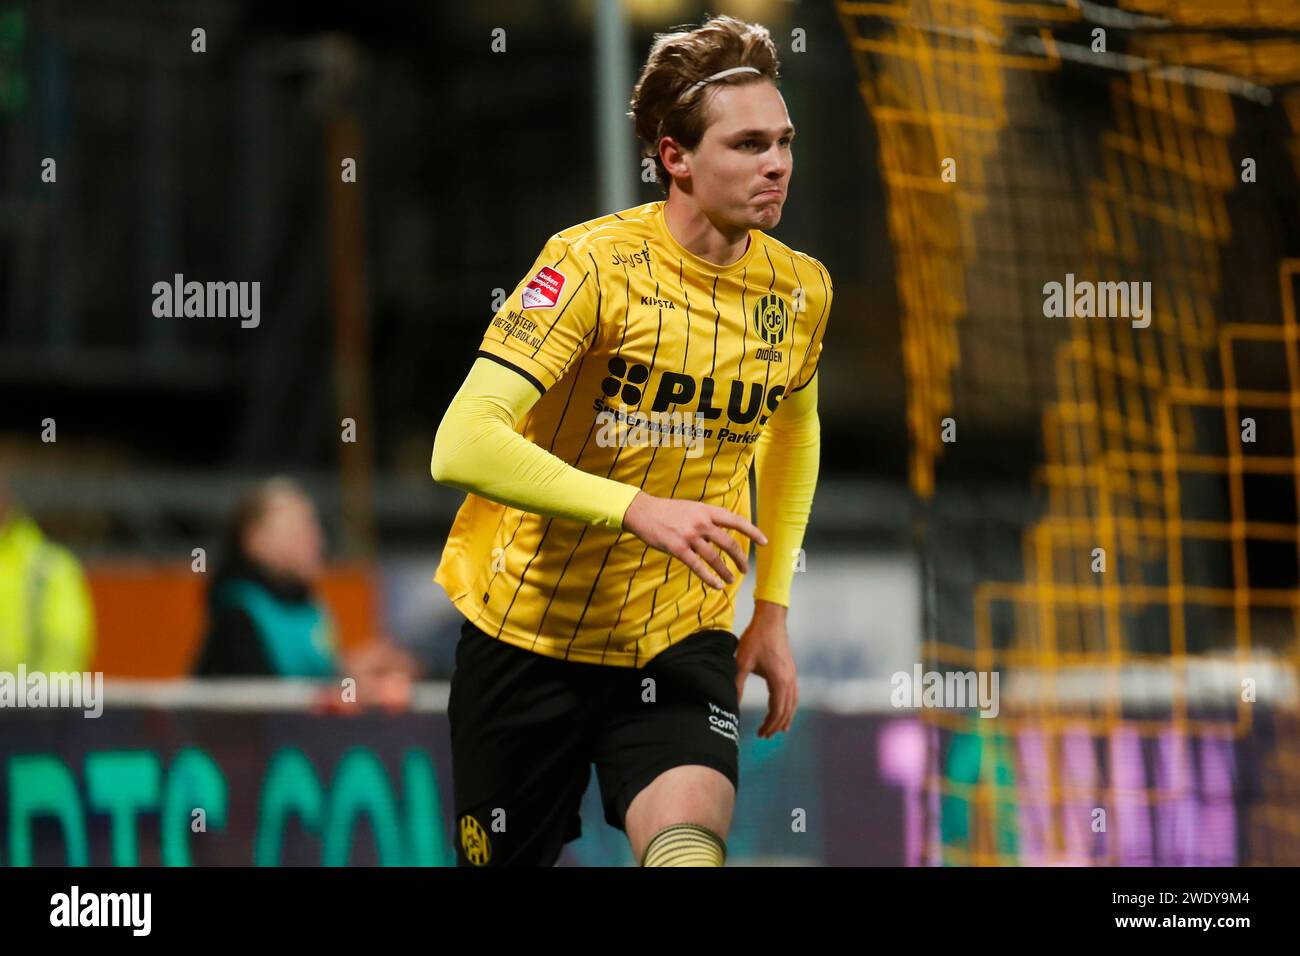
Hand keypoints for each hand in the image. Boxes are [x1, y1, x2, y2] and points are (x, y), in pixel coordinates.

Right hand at [621, 491, 766, 588]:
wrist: (642, 511)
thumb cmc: (667, 511)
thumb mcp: (691, 508)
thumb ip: (707, 519)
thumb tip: (722, 534)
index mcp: (706, 510)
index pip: (736, 521)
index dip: (753, 531)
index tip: (764, 542)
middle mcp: (701, 522)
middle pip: (729, 543)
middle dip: (740, 558)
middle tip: (745, 569)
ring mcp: (690, 536)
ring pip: (715, 558)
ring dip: (725, 571)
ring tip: (731, 579)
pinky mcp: (678, 548)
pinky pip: (698, 567)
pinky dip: (709, 578)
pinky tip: (717, 586)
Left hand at [735, 600, 796, 737]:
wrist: (770, 620)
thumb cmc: (755, 639)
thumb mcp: (741, 662)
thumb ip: (737, 684)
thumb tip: (733, 704)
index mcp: (778, 680)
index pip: (776, 711)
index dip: (769, 724)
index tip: (760, 733)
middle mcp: (789, 680)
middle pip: (786, 710)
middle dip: (776, 725)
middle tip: (765, 735)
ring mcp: (792, 674)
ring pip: (792, 703)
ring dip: (785, 717)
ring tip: (780, 730)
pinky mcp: (791, 669)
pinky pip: (794, 694)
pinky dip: (790, 706)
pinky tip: (786, 709)